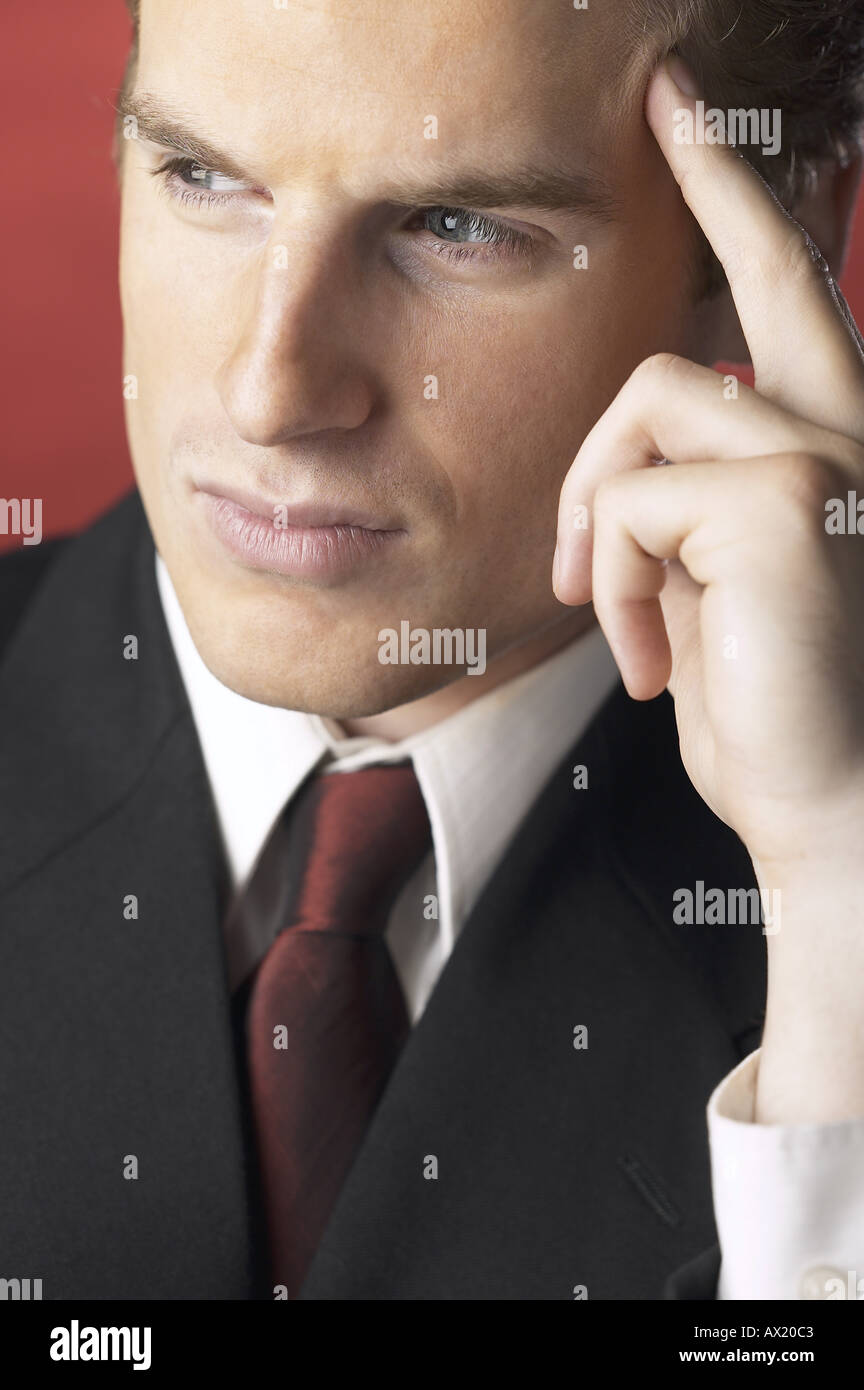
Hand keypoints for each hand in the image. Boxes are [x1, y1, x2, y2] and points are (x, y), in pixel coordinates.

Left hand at [552, 57, 863, 1121]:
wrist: (828, 811)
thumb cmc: (766, 710)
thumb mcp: (714, 590)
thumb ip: (689, 504)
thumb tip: (637, 460)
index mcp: (832, 449)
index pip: (790, 306)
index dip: (742, 208)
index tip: (691, 122)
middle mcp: (852, 434)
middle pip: (758, 281)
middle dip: (712, 179)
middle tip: (668, 94)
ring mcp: (831, 458)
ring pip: (647, 407)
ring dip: (599, 519)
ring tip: (614, 613)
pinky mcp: (789, 502)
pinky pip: (630, 499)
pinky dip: (612, 580)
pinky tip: (645, 654)